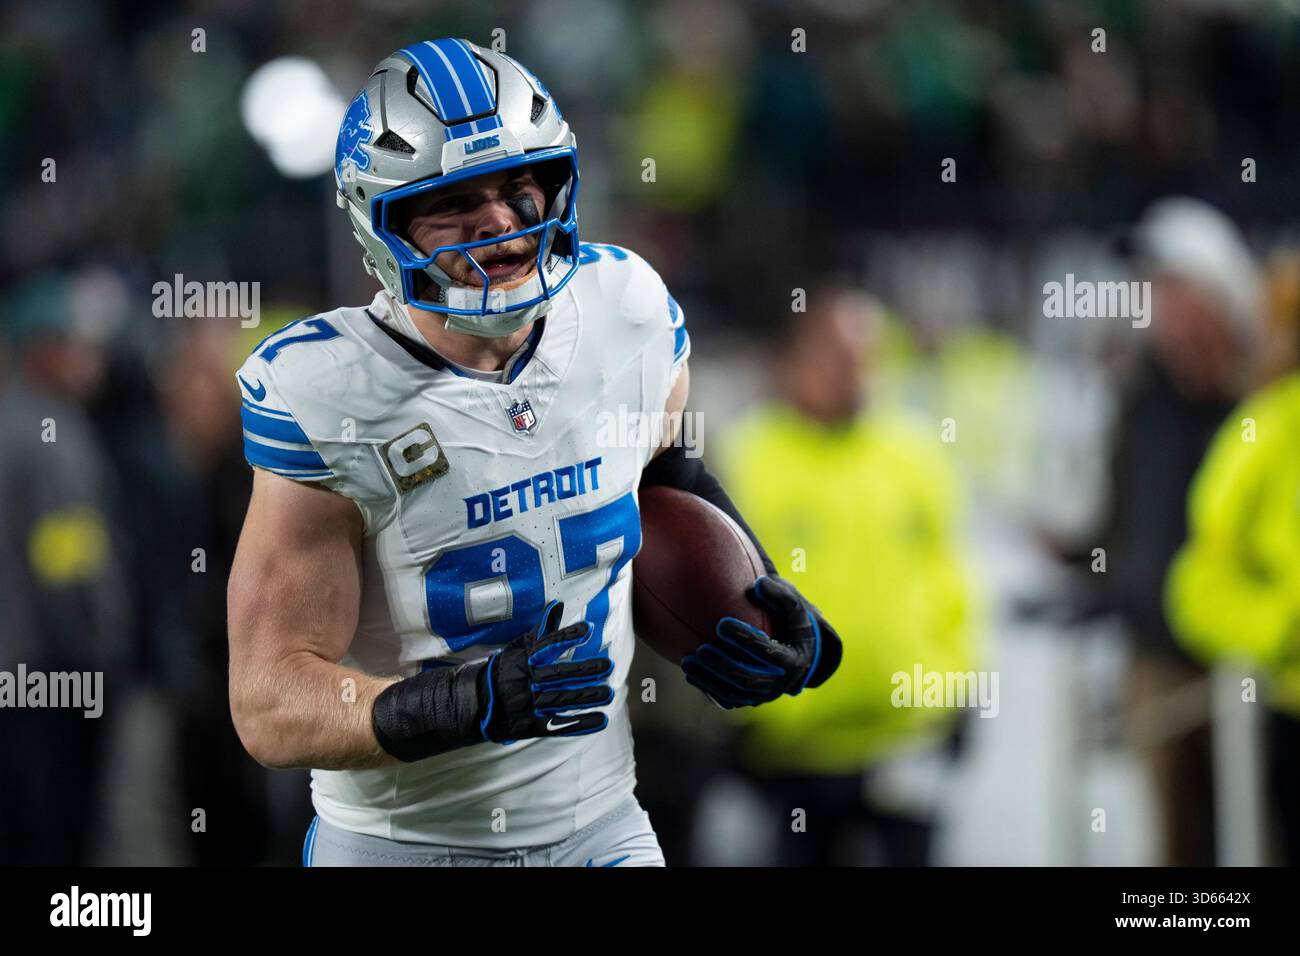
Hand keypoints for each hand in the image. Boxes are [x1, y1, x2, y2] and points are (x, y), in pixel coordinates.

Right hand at [478, 600, 614, 742]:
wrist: (475, 704)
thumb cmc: (503, 671)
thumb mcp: (517, 648)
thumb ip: (541, 631)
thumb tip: (558, 605)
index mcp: (523, 660)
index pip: (547, 645)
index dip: (567, 637)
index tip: (588, 629)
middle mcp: (525, 681)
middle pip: (558, 675)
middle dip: (584, 671)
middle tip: (609, 665)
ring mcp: (527, 705)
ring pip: (561, 700)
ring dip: (587, 697)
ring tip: (609, 693)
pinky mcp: (530, 726)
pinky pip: (557, 725)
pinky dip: (580, 724)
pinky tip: (600, 719)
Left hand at [681, 576, 841, 708]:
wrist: (798, 653)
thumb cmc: (791, 622)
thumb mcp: (793, 607)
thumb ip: (779, 595)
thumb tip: (757, 584)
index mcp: (793, 661)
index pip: (768, 653)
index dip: (745, 640)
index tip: (721, 623)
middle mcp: (779, 684)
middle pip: (747, 678)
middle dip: (722, 665)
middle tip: (701, 649)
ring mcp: (763, 695)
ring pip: (734, 693)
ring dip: (709, 679)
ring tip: (687, 661)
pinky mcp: (749, 700)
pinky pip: (727, 699)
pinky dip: (708, 688)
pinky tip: (689, 672)